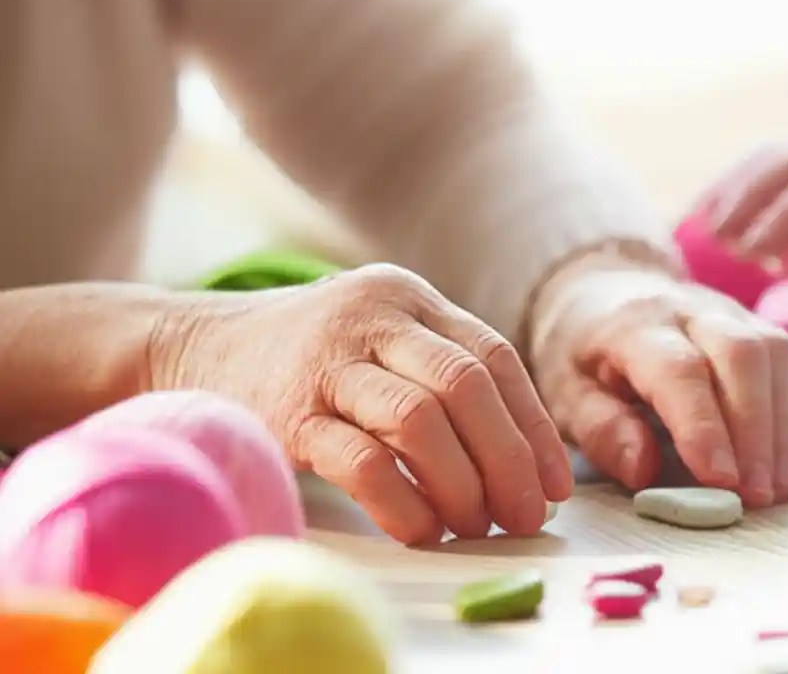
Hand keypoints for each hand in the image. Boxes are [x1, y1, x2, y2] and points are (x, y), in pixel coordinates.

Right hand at [148, 264, 572, 545]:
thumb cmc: (311, 357)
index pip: (494, 357)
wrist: (193, 347)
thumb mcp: (380, 337)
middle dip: (508, 459)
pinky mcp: (287, 411)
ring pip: (420, 421)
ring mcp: (327, 360)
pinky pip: (362, 462)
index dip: (534, 425)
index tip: (555, 485)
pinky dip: (403, 503)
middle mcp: (373, 317)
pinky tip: (422, 529)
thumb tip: (526, 461)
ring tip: (476, 526)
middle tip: (524, 516)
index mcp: (409, 298)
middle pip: (467, 386)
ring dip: (461, 485)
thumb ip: (444, 373)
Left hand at [528, 253, 787, 507]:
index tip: (719, 481)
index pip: (680, 370)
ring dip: (787, 428)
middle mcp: (697, 311)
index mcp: (638, 325)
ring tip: (777, 490)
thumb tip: (644, 470)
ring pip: (781, 357)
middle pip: (745, 355)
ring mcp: (740, 317)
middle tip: (756, 496)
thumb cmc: (583, 352)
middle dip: (757, 430)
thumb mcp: (564, 390)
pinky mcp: (766, 337)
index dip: (703, 426)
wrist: (606, 290)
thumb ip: (601, 429)